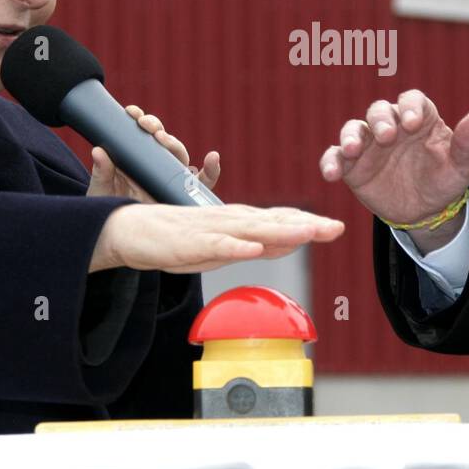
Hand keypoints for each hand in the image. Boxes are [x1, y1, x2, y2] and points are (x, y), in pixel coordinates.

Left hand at [86, 104, 219, 201]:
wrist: (116, 238)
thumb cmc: (108, 212)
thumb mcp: (100, 191)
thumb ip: (101, 172)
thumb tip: (98, 150)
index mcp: (137, 161)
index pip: (143, 136)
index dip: (141, 120)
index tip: (132, 112)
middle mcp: (156, 167)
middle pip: (163, 141)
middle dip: (156, 127)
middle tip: (145, 124)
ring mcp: (171, 180)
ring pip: (179, 156)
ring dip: (173, 143)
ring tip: (162, 138)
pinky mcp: (184, 195)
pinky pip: (203, 183)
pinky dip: (211, 170)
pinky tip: (212, 158)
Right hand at [89, 203, 344, 273]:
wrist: (132, 230)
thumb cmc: (177, 239)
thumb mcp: (222, 246)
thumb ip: (250, 245)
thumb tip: (284, 245)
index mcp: (239, 222)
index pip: (279, 220)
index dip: (308, 224)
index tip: (337, 228)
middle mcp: (230, 221)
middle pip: (274, 222)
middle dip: (306, 226)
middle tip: (337, 228)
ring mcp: (211, 230)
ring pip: (251, 230)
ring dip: (281, 231)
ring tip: (308, 232)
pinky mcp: (190, 242)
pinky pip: (216, 244)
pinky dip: (236, 246)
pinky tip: (255, 247)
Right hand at [318, 89, 468, 242]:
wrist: (426, 212)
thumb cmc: (446, 180)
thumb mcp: (462, 163)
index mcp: (420, 118)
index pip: (413, 101)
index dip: (411, 107)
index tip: (414, 123)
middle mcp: (392, 125)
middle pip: (380, 110)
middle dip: (380, 119)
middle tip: (386, 136)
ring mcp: (369, 144)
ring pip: (354, 128)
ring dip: (350, 136)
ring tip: (353, 150)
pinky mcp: (352, 165)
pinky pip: (335, 156)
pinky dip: (330, 161)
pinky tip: (332, 175)